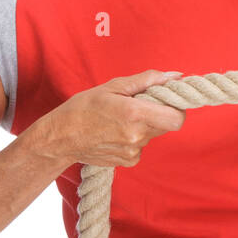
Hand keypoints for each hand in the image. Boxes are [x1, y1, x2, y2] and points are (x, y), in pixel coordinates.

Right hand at [33, 69, 187, 167]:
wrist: (60, 138)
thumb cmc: (84, 107)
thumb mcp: (114, 86)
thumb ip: (148, 80)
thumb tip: (176, 76)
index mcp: (134, 114)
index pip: (177, 118)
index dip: (176, 108)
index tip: (166, 100)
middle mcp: (136, 136)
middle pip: (167, 125)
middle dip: (159, 113)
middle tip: (139, 105)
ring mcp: (133, 151)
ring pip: (153, 135)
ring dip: (144, 125)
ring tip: (120, 119)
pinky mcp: (128, 161)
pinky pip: (141, 147)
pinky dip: (134, 138)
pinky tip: (115, 132)